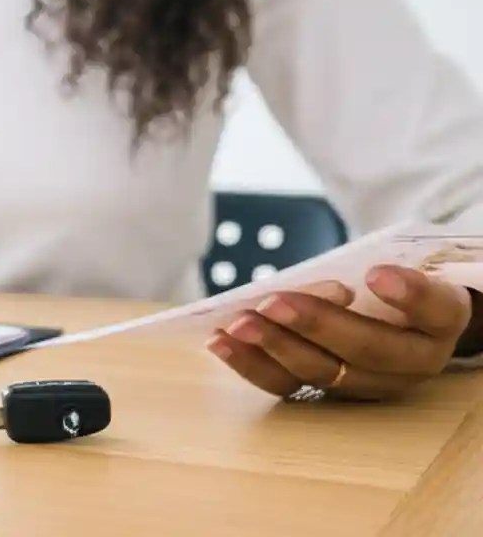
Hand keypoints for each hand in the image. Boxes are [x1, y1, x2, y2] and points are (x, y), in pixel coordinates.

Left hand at [206, 266, 472, 400]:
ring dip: (273, 348)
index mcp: (441, 323)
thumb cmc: (399, 288)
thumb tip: (333, 286)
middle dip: (315, 325)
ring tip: (237, 324)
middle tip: (273, 303)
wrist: (403, 324)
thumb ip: (381, 270)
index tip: (375, 274)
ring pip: (321, 372)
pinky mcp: (328, 391)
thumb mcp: (407, 268)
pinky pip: (286, 384)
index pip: (436, 310)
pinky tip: (219, 342)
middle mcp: (411, 363)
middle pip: (365, 350)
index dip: (409, 295)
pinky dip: (249, 364)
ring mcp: (367, 383)